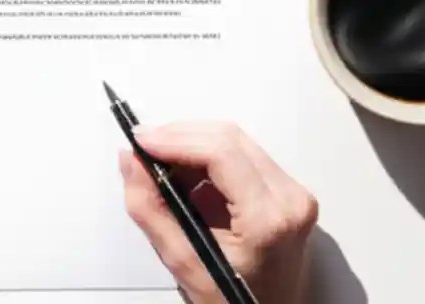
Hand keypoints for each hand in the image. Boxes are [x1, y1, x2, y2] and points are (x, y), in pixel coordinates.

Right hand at [119, 122, 317, 303]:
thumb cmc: (232, 300)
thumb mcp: (182, 262)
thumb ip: (151, 208)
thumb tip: (130, 161)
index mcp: (268, 220)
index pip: (222, 153)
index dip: (177, 139)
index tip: (142, 141)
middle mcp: (290, 199)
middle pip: (230, 139)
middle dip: (181, 137)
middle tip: (145, 149)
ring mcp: (294, 192)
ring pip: (237, 142)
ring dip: (194, 146)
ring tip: (164, 168)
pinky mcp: (289, 190)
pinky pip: (245, 156)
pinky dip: (210, 158)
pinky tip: (189, 178)